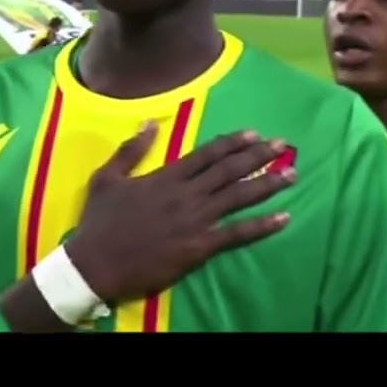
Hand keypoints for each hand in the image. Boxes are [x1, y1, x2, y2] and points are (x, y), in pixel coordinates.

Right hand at [64, 124, 295, 303]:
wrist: (95, 263)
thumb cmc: (99, 221)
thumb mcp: (106, 178)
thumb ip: (130, 150)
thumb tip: (149, 123)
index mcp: (165, 176)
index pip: (206, 154)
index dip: (232, 143)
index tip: (254, 134)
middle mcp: (185, 194)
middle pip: (229, 171)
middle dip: (258, 156)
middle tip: (282, 145)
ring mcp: (194, 221)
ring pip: (238, 197)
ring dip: (267, 184)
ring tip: (291, 175)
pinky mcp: (198, 247)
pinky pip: (236, 235)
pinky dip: (261, 226)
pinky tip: (284, 218)